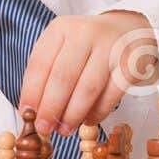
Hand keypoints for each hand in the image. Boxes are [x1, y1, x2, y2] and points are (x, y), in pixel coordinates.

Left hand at [19, 10, 158, 135]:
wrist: (128, 29)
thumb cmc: (87, 45)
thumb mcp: (62, 47)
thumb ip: (46, 74)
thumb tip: (34, 112)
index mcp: (61, 28)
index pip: (40, 64)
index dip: (31, 92)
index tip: (27, 114)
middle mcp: (86, 33)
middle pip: (63, 78)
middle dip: (50, 108)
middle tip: (44, 129)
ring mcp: (111, 48)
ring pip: (87, 89)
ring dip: (73, 115)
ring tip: (64, 130)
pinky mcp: (131, 64)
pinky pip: (111, 96)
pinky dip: (97, 113)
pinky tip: (88, 120)